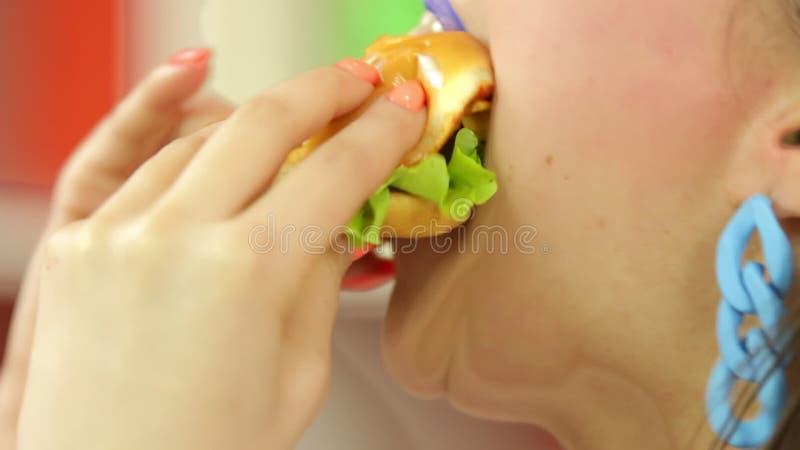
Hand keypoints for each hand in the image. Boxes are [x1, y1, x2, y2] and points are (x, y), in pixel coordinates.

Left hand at [17, 61, 425, 449]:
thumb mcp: (298, 375)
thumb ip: (320, 281)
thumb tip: (342, 218)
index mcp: (245, 275)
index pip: (335, 170)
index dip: (381, 132)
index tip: (406, 111)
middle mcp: (173, 237)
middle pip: (265, 121)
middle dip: (325, 89)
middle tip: (363, 82)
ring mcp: (114, 233)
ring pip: (201, 137)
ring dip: (258, 121)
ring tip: (296, 126)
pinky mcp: (76, 243)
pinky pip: (144, 170)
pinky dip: (190, 152)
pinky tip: (218, 150)